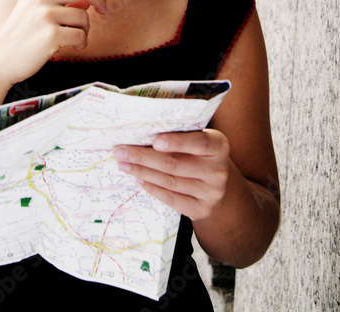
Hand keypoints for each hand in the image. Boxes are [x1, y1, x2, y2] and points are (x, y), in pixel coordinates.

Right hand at [0, 0, 106, 84]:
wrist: (0, 60)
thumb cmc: (21, 35)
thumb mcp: (33, 9)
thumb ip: (58, 1)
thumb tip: (88, 2)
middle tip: (104, 9)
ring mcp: (44, 15)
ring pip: (84, 17)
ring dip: (85, 31)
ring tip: (73, 39)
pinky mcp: (50, 35)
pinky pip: (80, 36)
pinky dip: (81, 44)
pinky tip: (70, 48)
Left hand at [113, 130, 229, 220]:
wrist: (216, 182)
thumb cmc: (198, 152)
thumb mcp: (197, 137)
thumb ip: (179, 133)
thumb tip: (142, 130)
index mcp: (219, 146)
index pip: (198, 142)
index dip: (177, 142)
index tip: (154, 140)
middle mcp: (218, 170)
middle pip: (175, 164)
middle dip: (143, 157)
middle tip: (120, 151)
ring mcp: (211, 193)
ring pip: (170, 181)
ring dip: (142, 172)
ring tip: (124, 164)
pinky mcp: (202, 209)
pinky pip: (172, 199)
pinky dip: (152, 187)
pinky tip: (138, 178)